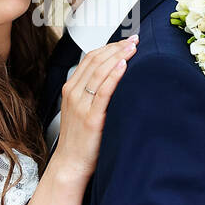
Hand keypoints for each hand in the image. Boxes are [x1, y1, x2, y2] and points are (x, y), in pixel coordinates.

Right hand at [53, 35, 137, 183]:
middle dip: (116, 47)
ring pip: (99, 72)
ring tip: (133, 48)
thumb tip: (111, 78)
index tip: (125, 41)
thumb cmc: (80, 140)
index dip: (108, 47)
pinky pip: (103, 91)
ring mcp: (81, 105)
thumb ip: (91, 94)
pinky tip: (124, 66)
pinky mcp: (91, 118)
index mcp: (70, 89)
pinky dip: (114, 76)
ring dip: (118, 56)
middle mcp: (73, 94)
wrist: (70, 164)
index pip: (89, 59)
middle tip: (134, 40)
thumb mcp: (80, 111)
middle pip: (95, 61)